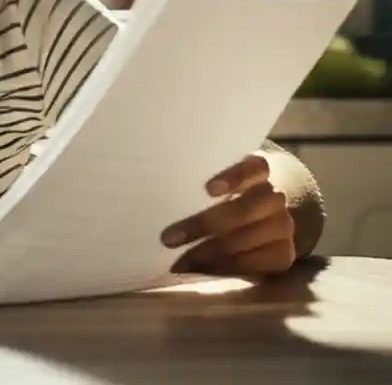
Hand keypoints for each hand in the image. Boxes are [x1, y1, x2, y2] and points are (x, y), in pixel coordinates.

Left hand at [161, 154, 295, 276]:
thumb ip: (199, 180)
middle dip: (202, 226)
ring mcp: (284, 226)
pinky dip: (223, 268)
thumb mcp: (218, 176)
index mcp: (258, 169)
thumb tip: (153, 193)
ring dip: (207, 253)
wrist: (267, 210)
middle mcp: (275, 196)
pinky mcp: (284, 254)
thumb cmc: (228, 190)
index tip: (209, 189)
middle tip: (168, 238)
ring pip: (245, 240)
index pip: (252, 168)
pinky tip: (200, 269)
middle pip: (242, 211)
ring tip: (178, 261)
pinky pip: (253, 264)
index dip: (232, 178)